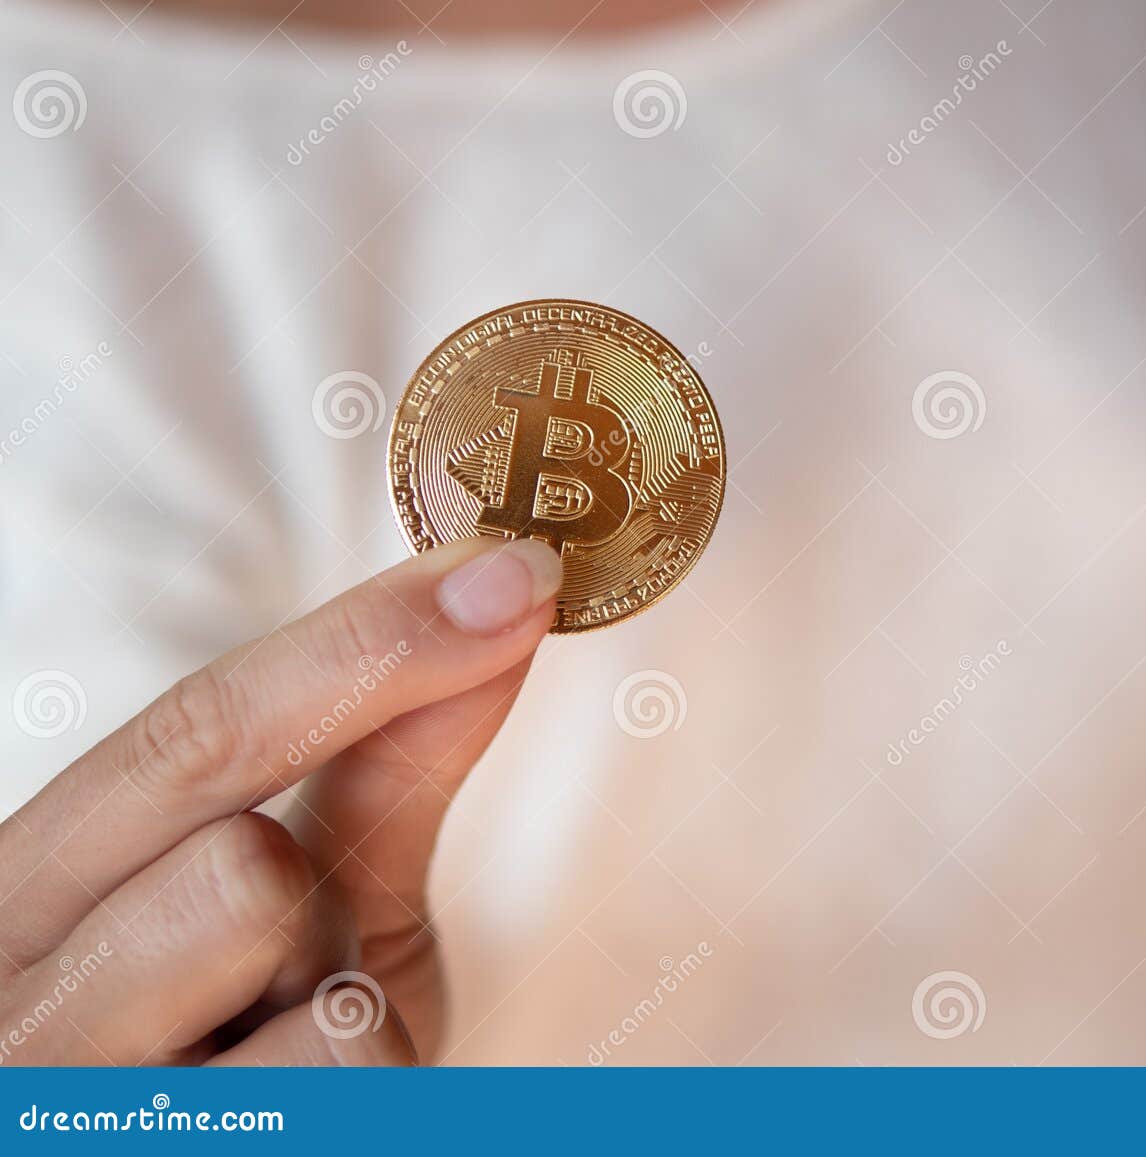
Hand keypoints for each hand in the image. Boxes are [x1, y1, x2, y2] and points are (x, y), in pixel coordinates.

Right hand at [0, 537, 561, 1064]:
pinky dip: (374, 1090)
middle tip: (288, 952)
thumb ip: (383, 762)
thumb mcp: (311, 898)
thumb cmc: (255, 1034)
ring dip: (347, 1009)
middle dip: (313, 900)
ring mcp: (80, 1111)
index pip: (187, 737)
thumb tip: (500, 600)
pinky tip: (295, 1110)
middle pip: (238, 865)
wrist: (224, 1154)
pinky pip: (355, 1082)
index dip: (367, 647)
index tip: (513, 573)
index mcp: (27, 894)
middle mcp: (14, 1005)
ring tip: (278, 1050)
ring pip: (318, 998)